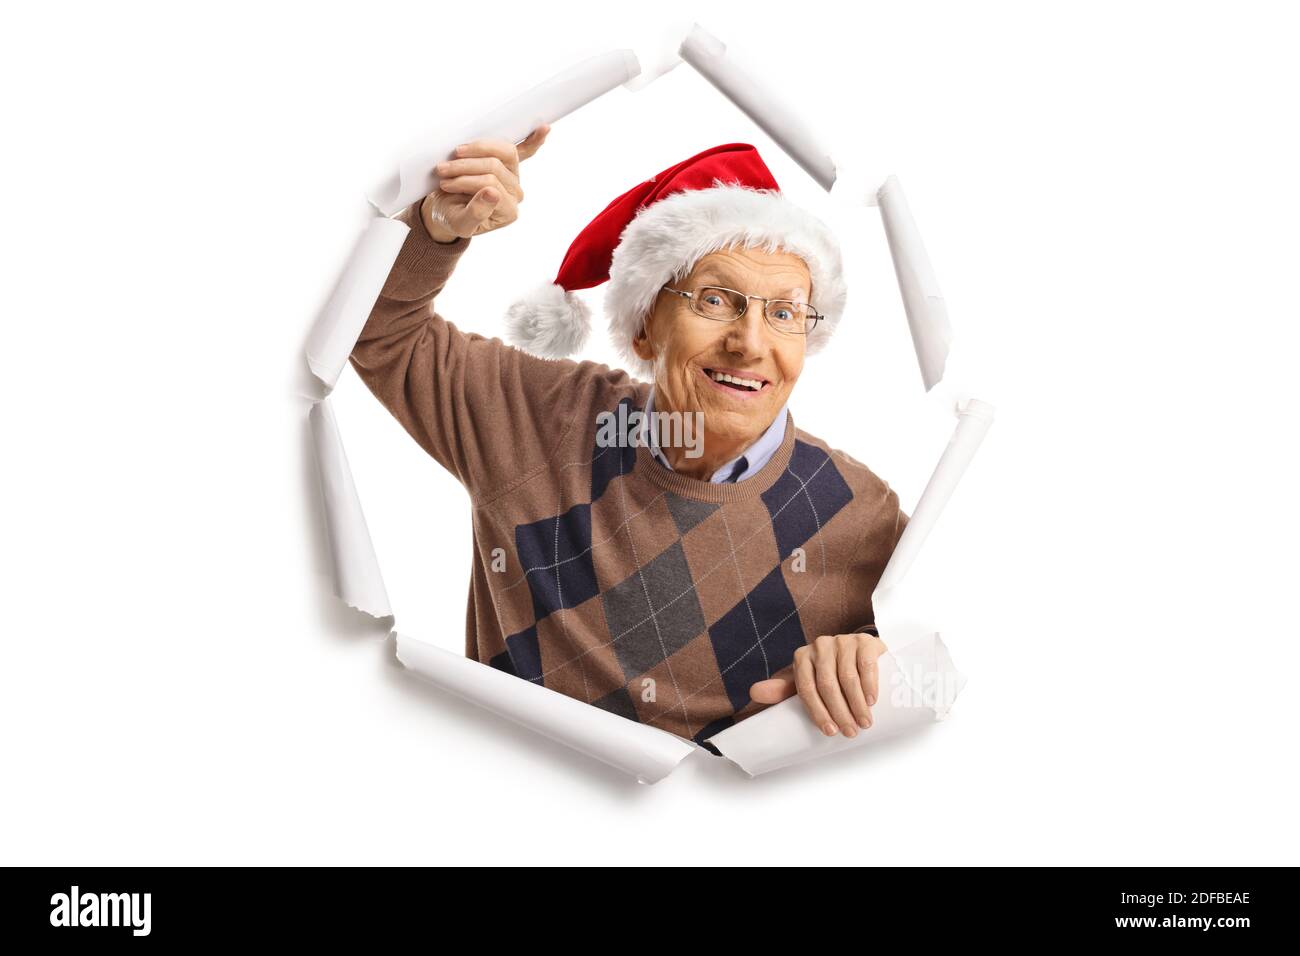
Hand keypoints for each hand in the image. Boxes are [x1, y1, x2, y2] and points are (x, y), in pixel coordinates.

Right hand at [420, 124, 549, 242]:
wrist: (448, 209)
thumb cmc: (453, 217)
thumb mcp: (460, 223)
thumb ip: (476, 213)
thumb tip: (493, 193)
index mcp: (508, 211)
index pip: (490, 185)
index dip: (466, 180)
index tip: (444, 183)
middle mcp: (515, 193)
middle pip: (494, 167)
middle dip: (465, 166)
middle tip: (442, 170)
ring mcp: (514, 177)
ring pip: (505, 152)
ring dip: (477, 148)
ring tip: (455, 155)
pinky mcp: (509, 164)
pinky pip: (525, 150)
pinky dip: (533, 140)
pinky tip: (544, 129)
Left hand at [749, 633, 887, 737]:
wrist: (860, 651)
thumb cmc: (830, 672)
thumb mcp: (807, 680)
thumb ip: (783, 690)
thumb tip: (753, 692)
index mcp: (802, 657)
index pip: (805, 689)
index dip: (818, 712)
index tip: (830, 732)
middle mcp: (820, 645)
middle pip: (827, 685)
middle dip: (839, 712)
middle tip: (850, 732)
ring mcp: (843, 641)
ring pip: (848, 677)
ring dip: (857, 704)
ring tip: (864, 723)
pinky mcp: (864, 641)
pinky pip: (866, 665)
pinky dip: (869, 686)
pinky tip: (872, 701)